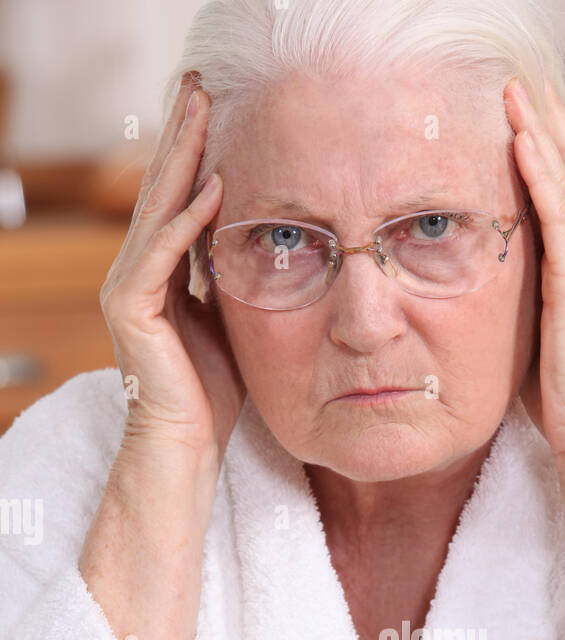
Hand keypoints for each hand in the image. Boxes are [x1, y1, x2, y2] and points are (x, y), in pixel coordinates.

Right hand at [99, 71, 245, 471]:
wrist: (186, 443)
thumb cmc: (212, 392)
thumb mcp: (228, 319)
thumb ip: (228, 276)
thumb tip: (249, 239)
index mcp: (159, 272)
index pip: (175, 200)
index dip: (191, 153)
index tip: (212, 110)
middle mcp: (137, 271)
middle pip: (161, 190)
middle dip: (181, 135)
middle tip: (199, 84)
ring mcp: (128, 286)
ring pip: (157, 208)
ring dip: (181, 157)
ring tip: (200, 110)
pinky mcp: (131, 306)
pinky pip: (163, 252)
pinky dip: (187, 219)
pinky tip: (212, 186)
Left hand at [503, 75, 564, 464]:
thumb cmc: (561, 399)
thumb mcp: (530, 339)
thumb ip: (515, 308)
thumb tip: (479, 298)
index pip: (564, 197)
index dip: (546, 153)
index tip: (521, 115)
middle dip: (545, 125)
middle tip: (520, 81)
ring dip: (539, 132)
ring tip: (517, 90)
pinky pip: (559, 218)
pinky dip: (541, 175)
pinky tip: (522, 141)